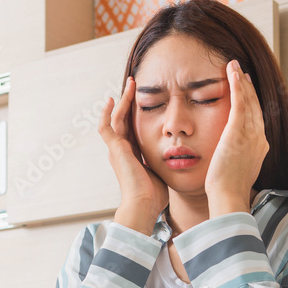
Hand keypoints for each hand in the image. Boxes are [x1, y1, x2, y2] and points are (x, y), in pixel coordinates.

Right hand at [98, 76, 169, 229]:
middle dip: (129, 101)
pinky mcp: (114, 149)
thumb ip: (166, 161)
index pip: (134, 128)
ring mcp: (116, 149)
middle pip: (124, 119)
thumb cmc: (155, 195)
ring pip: (116, 118)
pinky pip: (106, 127)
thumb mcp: (163, 172)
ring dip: (123, 100)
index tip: (146, 99)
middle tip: (136, 84)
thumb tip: (181, 157)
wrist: (143, 204)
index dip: (138, 113)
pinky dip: (107, 113)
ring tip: (130, 84)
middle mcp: (122, 150)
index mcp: (133, 155)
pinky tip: (114, 99)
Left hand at [204, 60, 268, 209]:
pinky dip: (237, 86)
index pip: (256, 119)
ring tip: (234, 66)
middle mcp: (259, 138)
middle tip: (242, 73)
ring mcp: (251, 134)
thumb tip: (230, 155)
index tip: (246, 90)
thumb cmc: (227, 190)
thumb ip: (236, 157)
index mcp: (259, 148)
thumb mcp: (236, 170)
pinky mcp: (238, 132)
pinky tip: (233, 74)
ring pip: (248, 101)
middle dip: (248, 88)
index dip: (252, 102)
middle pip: (255, 106)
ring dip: (241, 82)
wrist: (229, 197)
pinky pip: (240, 103)